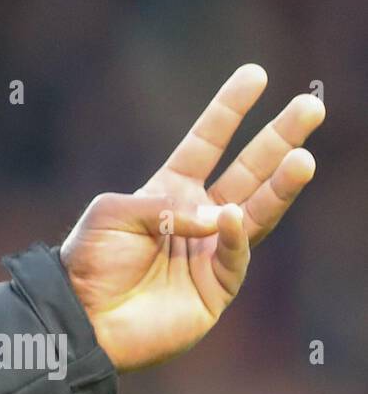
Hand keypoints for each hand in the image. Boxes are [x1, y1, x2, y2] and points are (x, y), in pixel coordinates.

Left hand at [60, 64, 323, 371]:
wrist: (82, 318)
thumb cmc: (89, 262)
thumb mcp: (112, 213)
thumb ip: (161, 205)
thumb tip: (215, 214)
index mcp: (168, 191)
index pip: (207, 142)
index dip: (229, 110)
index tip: (255, 75)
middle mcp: (197, 216)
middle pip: (248, 170)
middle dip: (279, 140)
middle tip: (310, 106)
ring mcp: (211, 251)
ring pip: (256, 211)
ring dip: (281, 185)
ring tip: (304, 158)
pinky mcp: (216, 288)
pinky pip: (234, 256)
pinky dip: (232, 236)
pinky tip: (230, 217)